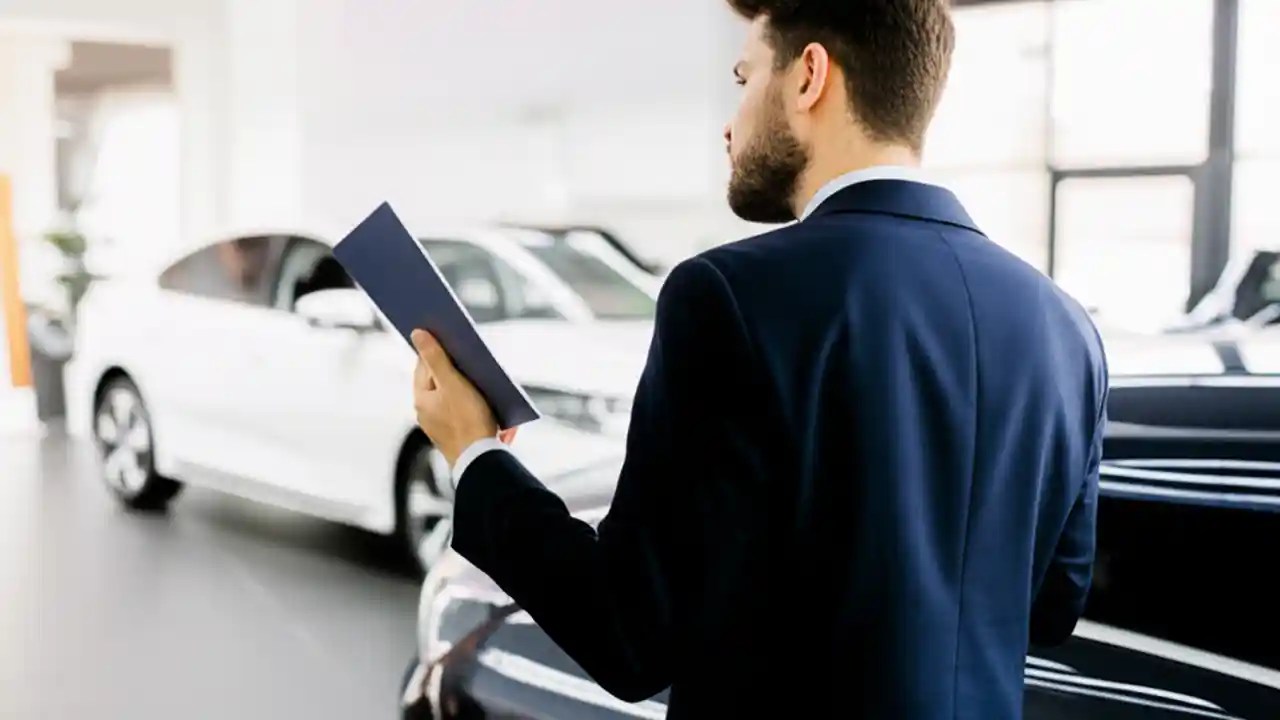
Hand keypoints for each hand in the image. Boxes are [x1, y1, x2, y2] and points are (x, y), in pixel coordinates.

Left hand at [411, 330, 511, 465]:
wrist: (481, 460)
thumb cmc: (467, 421)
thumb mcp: (452, 383)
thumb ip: (435, 357)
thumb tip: (417, 334)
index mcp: (421, 399)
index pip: (424, 364)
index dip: (437, 349)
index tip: (450, 336)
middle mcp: (426, 413)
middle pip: (440, 381)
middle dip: (456, 369)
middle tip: (472, 358)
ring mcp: (439, 426)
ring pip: (452, 397)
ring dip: (467, 387)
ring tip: (483, 381)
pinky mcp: (455, 436)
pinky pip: (462, 413)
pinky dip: (472, 405)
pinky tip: (487, 404)